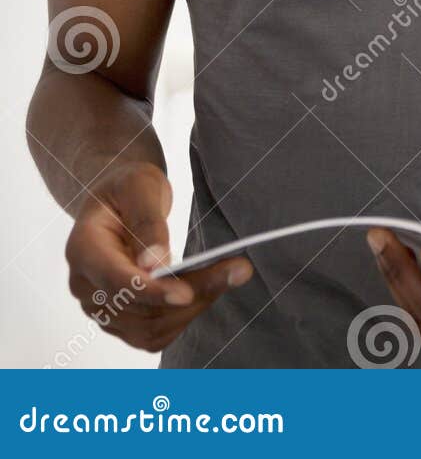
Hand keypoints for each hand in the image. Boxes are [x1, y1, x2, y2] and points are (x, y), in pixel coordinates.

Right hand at [64, 160, 252, 353]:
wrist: (121, 201)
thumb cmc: (129, 188)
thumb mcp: (140, 186)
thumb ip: (148, 222)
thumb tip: (155, 262)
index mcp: (82, 250)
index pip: (116, 281)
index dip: (151, 292)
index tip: (187, 293)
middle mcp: (85, 287)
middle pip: (139, 308)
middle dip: (192, 293)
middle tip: (238, 269)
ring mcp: (101, 309)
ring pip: (149, 328)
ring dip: (194, 307)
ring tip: (229, 273)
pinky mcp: (119, 321)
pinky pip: (152, 335)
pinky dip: (183, 319)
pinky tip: (206, 290)